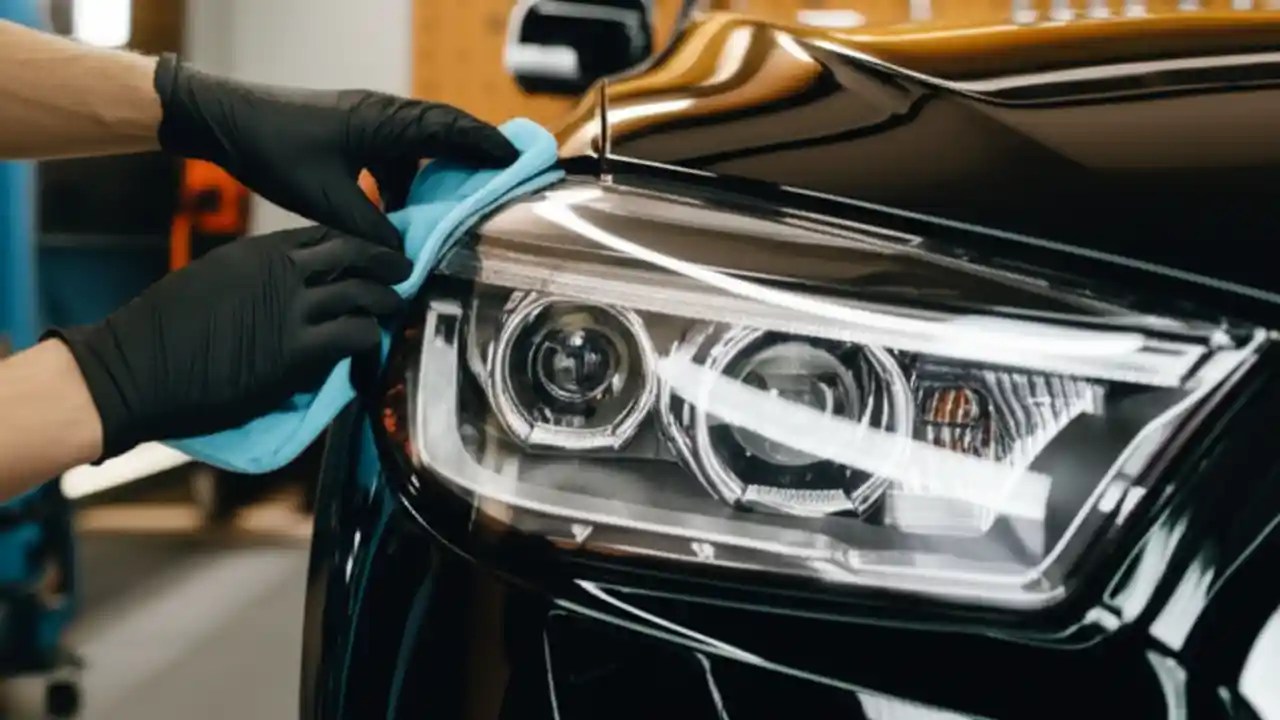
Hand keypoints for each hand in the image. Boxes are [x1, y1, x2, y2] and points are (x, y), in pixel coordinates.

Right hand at [48, 226, 410, 459]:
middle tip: (404, 273)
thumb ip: (254, 277)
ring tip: (396, 310)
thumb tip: (284, 288)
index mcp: (260, 251)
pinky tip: (372, 351)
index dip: (358, 243)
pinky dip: (371, 341)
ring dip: (386, 302)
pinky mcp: (296, 351)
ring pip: (363, 292)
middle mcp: (282, 271)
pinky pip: (356, 335)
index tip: (375, 253)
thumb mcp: (213, 280)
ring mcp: (292, 309)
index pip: (326, 234)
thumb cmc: (162, 333)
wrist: (132, 367)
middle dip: (386, 262)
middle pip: (355, 253)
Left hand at [153, 54, 517, 247]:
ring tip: (455, 208)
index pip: (449, 129)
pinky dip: (402, 183)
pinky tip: (400, 213)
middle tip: (502, 180)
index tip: (517, 161)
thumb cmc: (273, 148)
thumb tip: (404, 256)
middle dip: (472, 157)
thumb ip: (370, 229)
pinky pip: (389, 159)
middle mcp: (380, 115)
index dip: (486, 146)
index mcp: (383, 121)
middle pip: (441, 134)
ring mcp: (364, 123)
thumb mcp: (326, 199)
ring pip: (414, 150)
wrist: (224, 122)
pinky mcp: (348, 134)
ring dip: (433, 177)